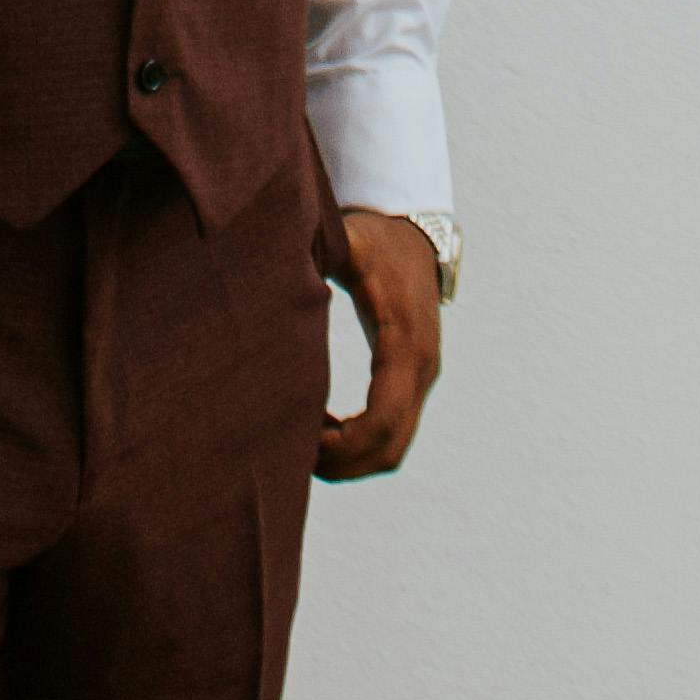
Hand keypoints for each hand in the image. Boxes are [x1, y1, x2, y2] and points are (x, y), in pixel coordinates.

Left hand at [316, 209, 442, 481]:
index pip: (384, 417)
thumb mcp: (348, 240)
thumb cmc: (373, 239)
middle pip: (391, 446)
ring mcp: (421, 379)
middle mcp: (421, 368)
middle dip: (344, 464)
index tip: (305, 445)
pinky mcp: (412, 382)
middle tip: (293, 456)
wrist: (412, 236)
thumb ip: (318, 249)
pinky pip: (392, 431)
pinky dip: (359, 444)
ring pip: (393, 447)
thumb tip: (278, 258)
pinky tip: (322, 429)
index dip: (347, 443)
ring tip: (303, 443)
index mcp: (405, 342)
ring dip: (351, 459)